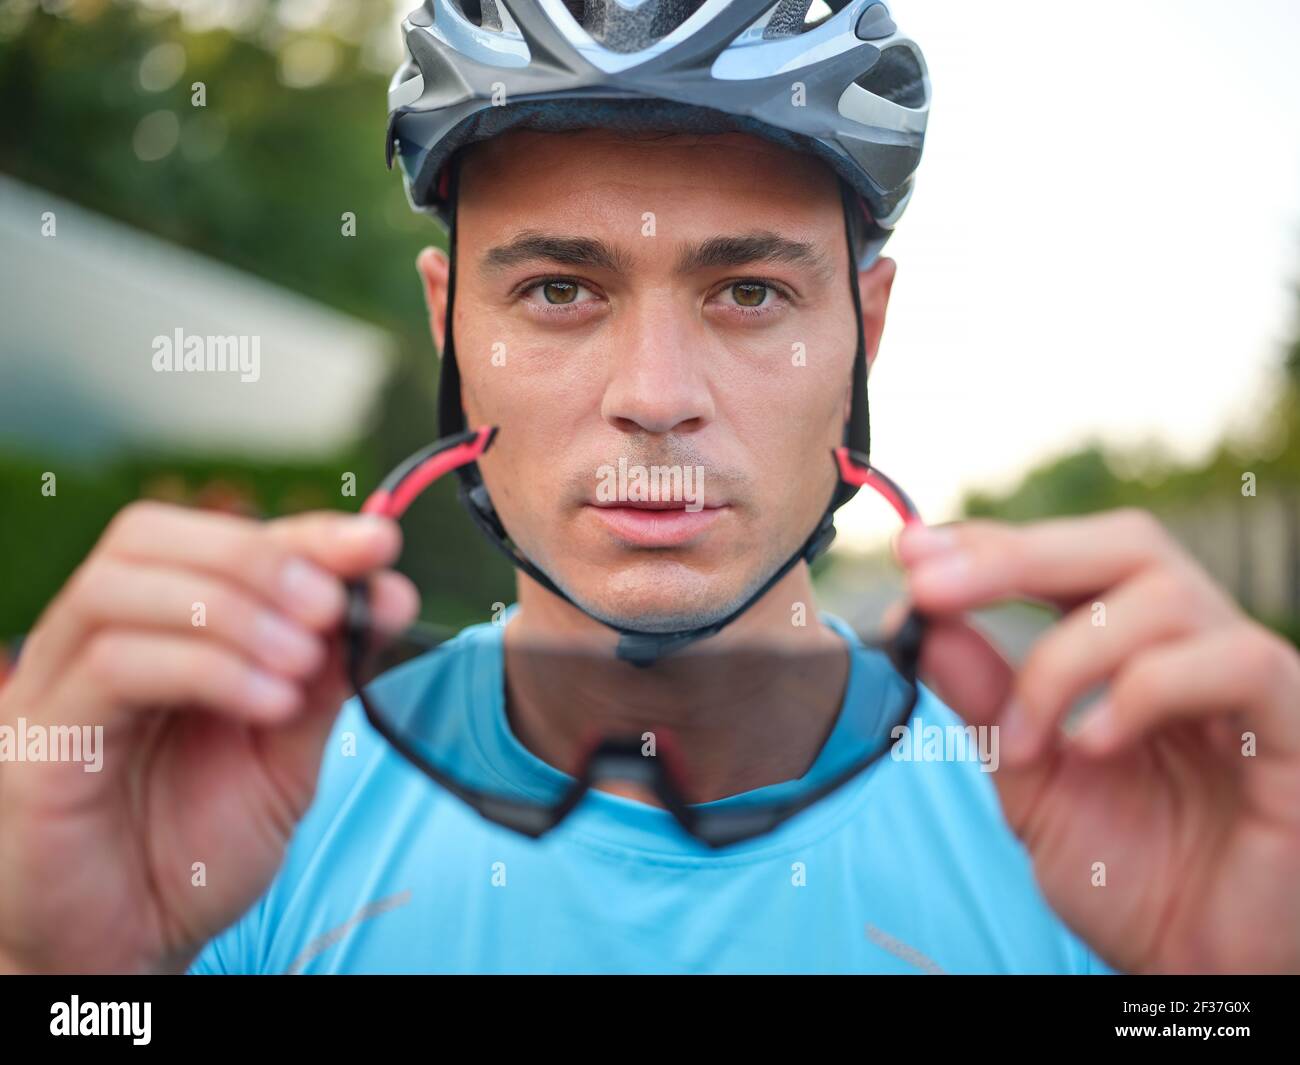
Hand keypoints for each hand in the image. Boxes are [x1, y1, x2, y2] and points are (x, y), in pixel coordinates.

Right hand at [0, 503, 416, 973]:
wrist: (130, 950)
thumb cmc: (196, 847)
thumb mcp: (287, 750)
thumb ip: (328, 671)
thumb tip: (388, 587)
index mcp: (151, 629)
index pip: (213, 538)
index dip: (298, 531)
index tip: (377, 544)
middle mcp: (88, 642)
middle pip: (148, 535)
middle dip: (258, 558)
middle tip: (329, 607)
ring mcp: (52, 689)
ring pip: (119, 588)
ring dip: (233, 610)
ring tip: (302, 665)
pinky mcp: (37, 747)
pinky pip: (112, 667)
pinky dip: (206, 668)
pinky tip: (270, 702)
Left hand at [895, 507, 1299, 973]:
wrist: (1200, 972)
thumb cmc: (1129, 877)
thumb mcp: (1033, 782)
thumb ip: (986, 703)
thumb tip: (924, 624)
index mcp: (1134, 650)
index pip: (1070, 559)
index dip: (994, 544)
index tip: (911, 550)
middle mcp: (1197, 647)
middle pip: (1124, 545)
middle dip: (1015, 557)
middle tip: (929, 586)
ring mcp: (1251, 682)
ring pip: (1167, 595)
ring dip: (1065, 657)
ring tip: (1024, 738)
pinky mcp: (1296, 728)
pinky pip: (1236, 663)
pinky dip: (1147, 691)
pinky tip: (1094, 748)